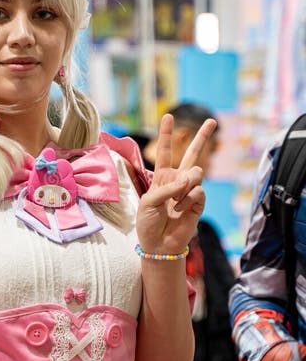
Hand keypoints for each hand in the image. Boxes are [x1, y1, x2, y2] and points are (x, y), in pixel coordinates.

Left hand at [136, 113, 216, 254]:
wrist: (159, 244)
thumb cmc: (148, 222)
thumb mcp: (148, 202)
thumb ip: (167, 188)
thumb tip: (189, 180)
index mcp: (162, 176)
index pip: (164, 151)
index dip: (166, 134)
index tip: (169, 116)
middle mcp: (177, 180)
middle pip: (192, 153)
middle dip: (202, 137)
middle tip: (212, 120)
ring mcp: (189, 190)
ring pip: (196, 172)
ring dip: (185, 185)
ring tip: (175, 201)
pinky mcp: (199, 202)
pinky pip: (198, 191)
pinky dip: (188, 200)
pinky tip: (181, 209)